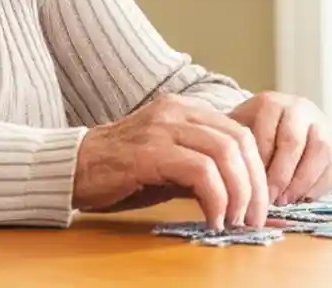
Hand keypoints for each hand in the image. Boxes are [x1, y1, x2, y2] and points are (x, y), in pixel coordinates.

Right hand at [73, 94, 269, 228]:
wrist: (71, 168)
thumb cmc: (120, 171)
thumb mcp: (170, 163)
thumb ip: (203, 168)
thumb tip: (243, 193)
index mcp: (186, 109)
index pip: (240, 132)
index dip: (258, 169)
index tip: (260, 202)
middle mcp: (177, 111)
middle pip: (239, 142)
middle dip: (255, 184)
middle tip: (256, 217)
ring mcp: (163, 129)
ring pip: (224, 154)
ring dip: (239, 194)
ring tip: (235, 221)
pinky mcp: (149, 153)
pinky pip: (200, 173)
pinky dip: (215, 199)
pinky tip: (212, 219)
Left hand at [229, 92, 331, 205]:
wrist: (272, 127)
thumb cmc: (249, 135)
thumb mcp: (235, 134)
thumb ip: (232, 150)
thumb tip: (230, 181)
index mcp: (272, 103)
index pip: (267, 132)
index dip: (261, 163)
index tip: (253, 185)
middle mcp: (300, 108)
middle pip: (295, 142)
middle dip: (282, 176)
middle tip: (271, 199)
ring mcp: (323, 125)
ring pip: (322, 151)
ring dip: (303, 181)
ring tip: (287, 200)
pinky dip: (321, 186)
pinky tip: (302, 197)